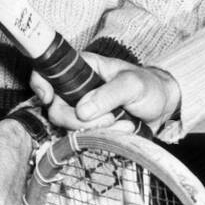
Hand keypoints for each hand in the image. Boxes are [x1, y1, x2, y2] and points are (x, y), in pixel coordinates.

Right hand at [30, 54, 180, 132]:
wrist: (163, 106)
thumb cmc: (149, 86)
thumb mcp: (133, 84)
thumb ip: (109, 94)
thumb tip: (82, 110)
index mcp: (83, 68)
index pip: (49, 71)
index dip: (41, 84)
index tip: (49, 98)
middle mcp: (77, 88)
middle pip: (56, 108)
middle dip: (78, 119)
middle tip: (109, 118)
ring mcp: (82, 109)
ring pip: (70, 126)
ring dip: (96, 130)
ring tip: (123, 123)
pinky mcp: (90, 126)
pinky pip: (84, 137)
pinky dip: (101, 137)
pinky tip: (122, 130)